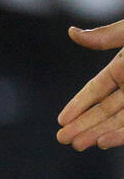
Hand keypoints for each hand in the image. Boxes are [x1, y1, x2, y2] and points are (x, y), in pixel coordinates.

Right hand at [57, 20, 123, 148]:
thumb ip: (105, 36)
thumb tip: (72, 32)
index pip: (97, 89)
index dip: (78, 104)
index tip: (61, 120)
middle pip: (105, 110)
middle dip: (84, 125)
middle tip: (62, 140)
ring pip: (119, 121)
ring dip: (98, 134)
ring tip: (78, 145)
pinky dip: (120, 135)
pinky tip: (103, 142)